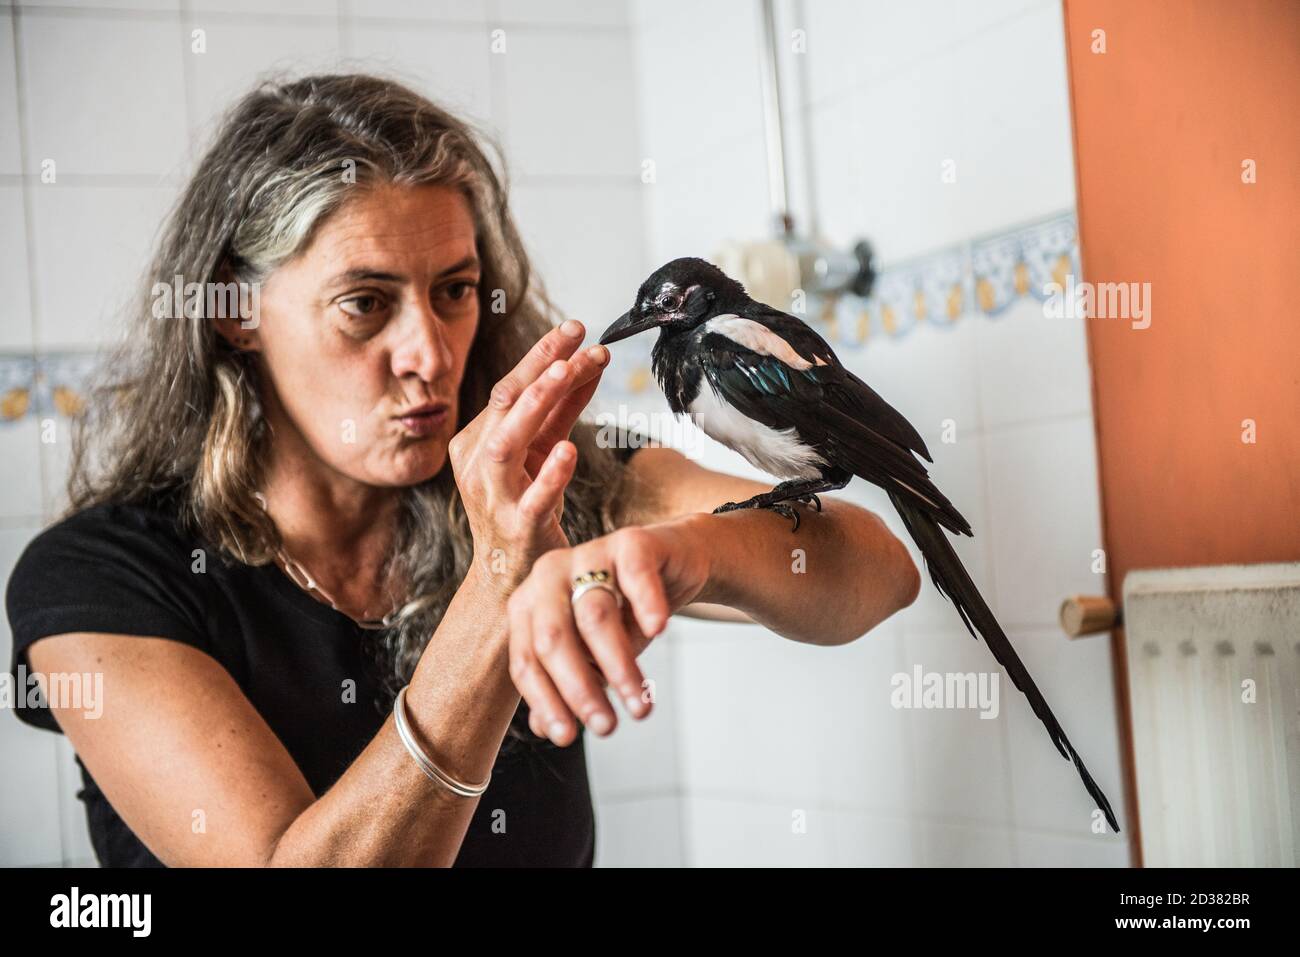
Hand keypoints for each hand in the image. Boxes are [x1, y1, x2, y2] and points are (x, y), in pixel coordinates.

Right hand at [448, 319, 608, 589]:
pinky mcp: (516, 527)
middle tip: (575, 337)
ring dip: (535, 405)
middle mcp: (477, 462)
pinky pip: (531, 498)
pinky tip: (569, 450)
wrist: (512, 573)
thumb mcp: (543, 450)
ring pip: (507, 443)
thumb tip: (590, 360)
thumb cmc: (526, 504)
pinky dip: (550, 473)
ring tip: (565, 373)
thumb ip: (564, 409)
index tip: (576, 327)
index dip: (543, 354)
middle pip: (505, 403)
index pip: (510, 386)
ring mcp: (492, 496)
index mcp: (480, 438)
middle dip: (540, 366)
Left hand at [506, 518, 711, 744]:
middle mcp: (549, 575)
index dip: (546, 701)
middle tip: (606, 727)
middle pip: (554, 639)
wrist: (671, 566)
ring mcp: (589, 553)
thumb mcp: (593, 657)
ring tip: (639, 703)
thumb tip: (545, 730)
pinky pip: (635, 573)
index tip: (568, 738)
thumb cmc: (623, 615)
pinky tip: (657, 630)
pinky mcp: (631, 541)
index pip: (527, 660)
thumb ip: (566, 688)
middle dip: (579, 690)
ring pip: (596, 615)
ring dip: (618, 666)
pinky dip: (645, 603)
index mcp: (529, 605)